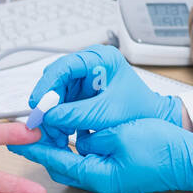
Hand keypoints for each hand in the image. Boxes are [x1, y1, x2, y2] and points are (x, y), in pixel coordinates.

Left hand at [9, 118, 192, 192]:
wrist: (189, 159)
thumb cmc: (161, 148)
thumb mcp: (121, 134)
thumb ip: (93, 135)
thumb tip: (78, 136)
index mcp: (99, 175)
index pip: (58, 161)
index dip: (37, 149)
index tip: (20, 139)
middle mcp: (102, 181)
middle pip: (63, 167)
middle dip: (47, 148)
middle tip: (35, 129)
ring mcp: (111, 177)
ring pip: (75, 163)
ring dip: (63, 147)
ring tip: (53, 127)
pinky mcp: (119, 171)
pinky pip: (91, 160)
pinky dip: (79, 147)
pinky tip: (78, 131)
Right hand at [28, 44, 181, 147]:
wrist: (153, 120)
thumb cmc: (139, 111)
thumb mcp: (106, 113)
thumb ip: (77, 114)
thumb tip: (49, 117)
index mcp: (101, 59)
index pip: (65, 66)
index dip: (47, 85)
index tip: (38, 104)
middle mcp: (91, 65)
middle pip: (56, 80)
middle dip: (49, 103)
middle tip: (42, 124)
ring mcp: (86, 78)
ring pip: (57, 93)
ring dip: (53, 114)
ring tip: (56, 134)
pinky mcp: (83, 93)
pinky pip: (63, 103)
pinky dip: (60, 118)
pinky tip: (63, 132)